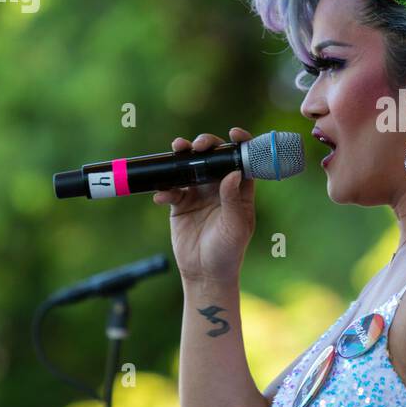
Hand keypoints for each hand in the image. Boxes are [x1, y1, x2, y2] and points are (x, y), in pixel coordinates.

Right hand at [154, 128, 256, 284]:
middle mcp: (220, 187)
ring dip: (182, 156)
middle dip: (205, 144)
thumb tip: (233, 173)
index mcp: (240, 189)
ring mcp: (199, 193)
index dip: (240, 143)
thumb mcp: (236, 226)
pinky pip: (172, 188)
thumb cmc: (228, 251)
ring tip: (177, 150)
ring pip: (190, 166)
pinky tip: (162, 196)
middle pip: (213, 157)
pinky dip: (166, 188)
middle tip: (197, 145)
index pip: (242, 160)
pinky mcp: (180, 203)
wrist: (205, 273)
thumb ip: (233, 200)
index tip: (234, 134)